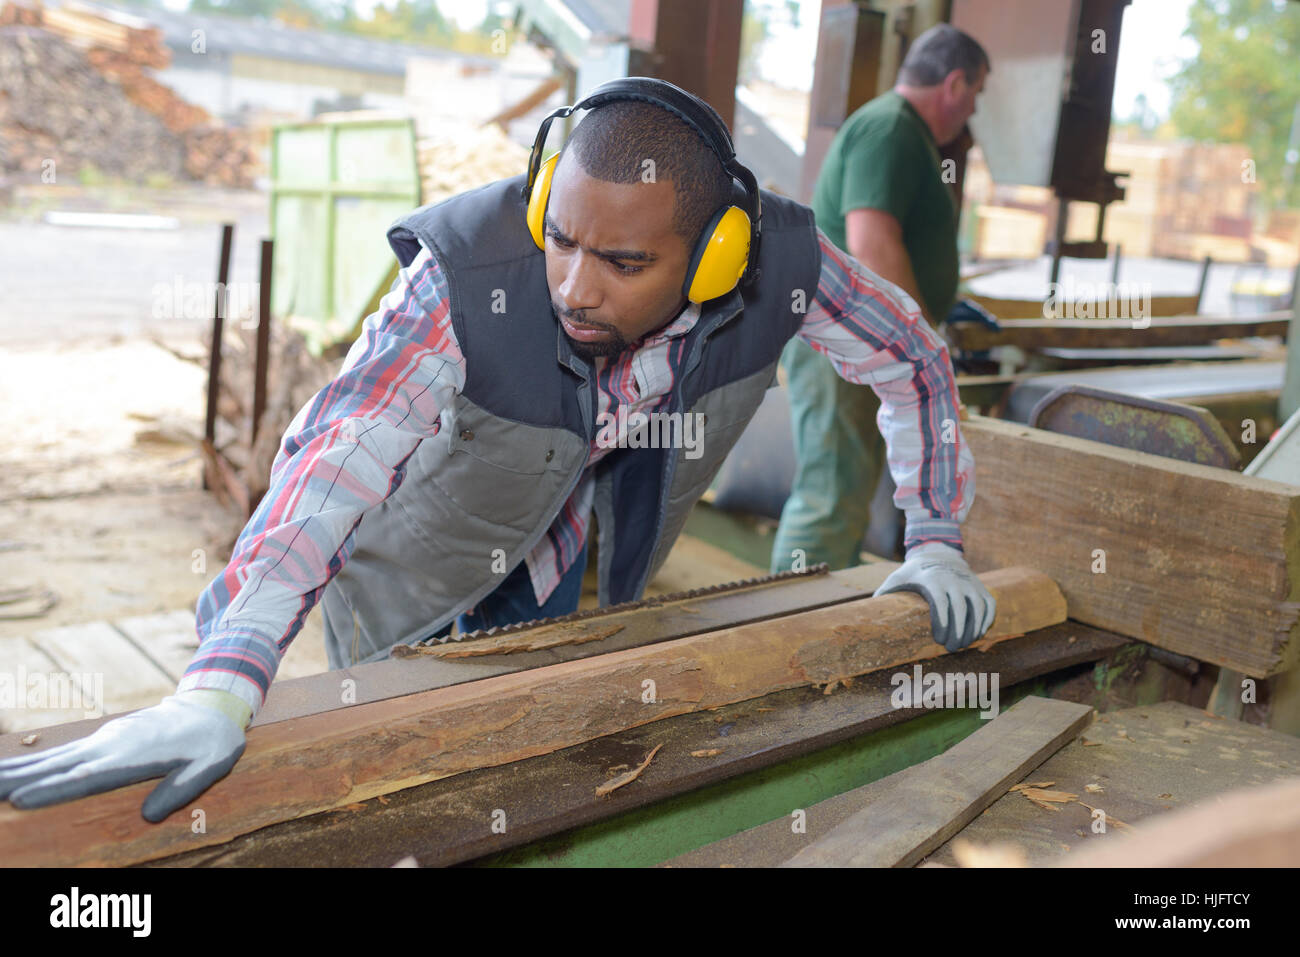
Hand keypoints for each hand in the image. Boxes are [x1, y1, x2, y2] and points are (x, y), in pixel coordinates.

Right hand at [0, 690, 247, 822]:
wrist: (210, 708)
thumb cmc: (212, 743)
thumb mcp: (209, 767)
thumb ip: (181, 790)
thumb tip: (148, 817)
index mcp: (133, 757)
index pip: (85, 778)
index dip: (52, 790)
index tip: (19, 800)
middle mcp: (111, 746)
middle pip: (56, 766)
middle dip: (17, 778)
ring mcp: (104, 740)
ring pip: (53, 758)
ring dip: (16, 769)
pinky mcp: (102, 739)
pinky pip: (61, 753)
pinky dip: (32, 763)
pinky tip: (11, 771)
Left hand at [876, 542, 995, 650]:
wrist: (939, 553)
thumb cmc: (914, 572)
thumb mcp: (897, 578)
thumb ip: (885, 594)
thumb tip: (865, 615)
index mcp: (932, 579)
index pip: (940, 601)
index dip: (942, 620)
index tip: (939, 638)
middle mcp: (954, 579)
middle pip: (960, 608)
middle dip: (957, 631)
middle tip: (951, 648)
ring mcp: (970, 582)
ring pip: (978, 607)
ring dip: (973, 628)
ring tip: (964, 644)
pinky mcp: (980, 586)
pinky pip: (989, 604)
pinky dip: (986, 620)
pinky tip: (978, 633)